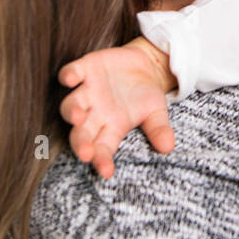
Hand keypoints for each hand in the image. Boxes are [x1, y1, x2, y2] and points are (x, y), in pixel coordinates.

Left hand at [58, 37, 177, 178]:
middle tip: (85, 153)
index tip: (106, 172)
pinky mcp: (85, 69)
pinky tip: (70, 79)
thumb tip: (168, 146)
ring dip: (73, 110)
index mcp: (111, 128)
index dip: (102, 160)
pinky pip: (71, 73)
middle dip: (81, 142)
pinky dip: (69, 75)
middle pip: (81, 132)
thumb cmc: (146, 95)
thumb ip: (158, 128)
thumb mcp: (157, 112)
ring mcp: (87, 92)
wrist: (143, 66)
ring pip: (71, 105)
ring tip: (78, 116)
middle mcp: (94, 114)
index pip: (103, 148)